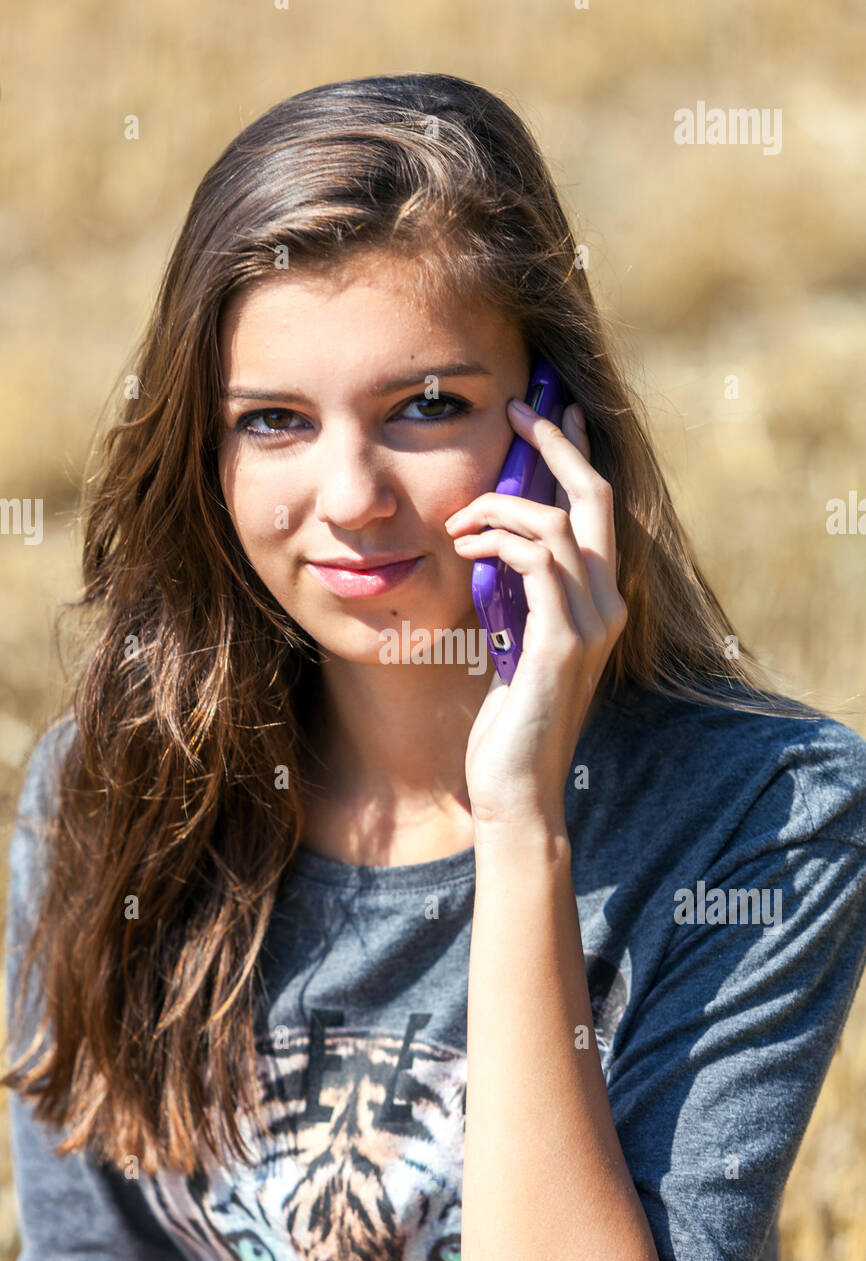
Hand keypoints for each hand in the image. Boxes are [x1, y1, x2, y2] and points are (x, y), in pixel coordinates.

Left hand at [443, 398, 627, 829]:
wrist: (514, 787)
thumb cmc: (508, 722)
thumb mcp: (513, 642)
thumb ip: (515, 596)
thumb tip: (487, 545)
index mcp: (597, 602)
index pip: (597, 511)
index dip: (578, 455)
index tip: (551, 414)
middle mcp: (606, 605)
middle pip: (594, 497)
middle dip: (556, 444)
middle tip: (519, 409)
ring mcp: (591, 624)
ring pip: (557, 523)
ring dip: (502, 506)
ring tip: (458, 519)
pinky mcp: (563, 642)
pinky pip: (538, 562)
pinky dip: (499, 542)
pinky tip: (465, 546)